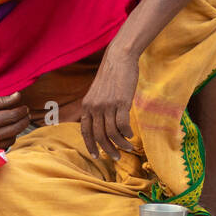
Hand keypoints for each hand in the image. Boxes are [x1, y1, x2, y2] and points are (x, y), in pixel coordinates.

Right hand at [0, 94, 29, 148]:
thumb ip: (1, 100)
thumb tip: (18, 96)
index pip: (13, 115)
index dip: (22, 110)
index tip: (25, 107)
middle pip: (17, 127)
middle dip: (25, 119)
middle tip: (26, 113)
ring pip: (14, 137)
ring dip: (18, 128)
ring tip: (14, 121)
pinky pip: (8, 144)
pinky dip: (10, 136)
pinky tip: (6, 130)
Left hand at [79, 39, 139, 160]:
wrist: (119, 58)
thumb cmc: (111, 75)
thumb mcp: (97, 92)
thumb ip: (97, 108)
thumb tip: (102, 125)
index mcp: (86, 105)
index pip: (85, 131)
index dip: (90, 145)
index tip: (96, 156)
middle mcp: (94, 107)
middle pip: (99, 136)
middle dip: (108, 150)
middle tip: (116, 157)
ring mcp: (107, 105)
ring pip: (112, 133)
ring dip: (121, 144)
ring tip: (128, 147)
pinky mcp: (121, 102)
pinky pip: (123, 125)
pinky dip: (127, 133)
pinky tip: (130, 134)